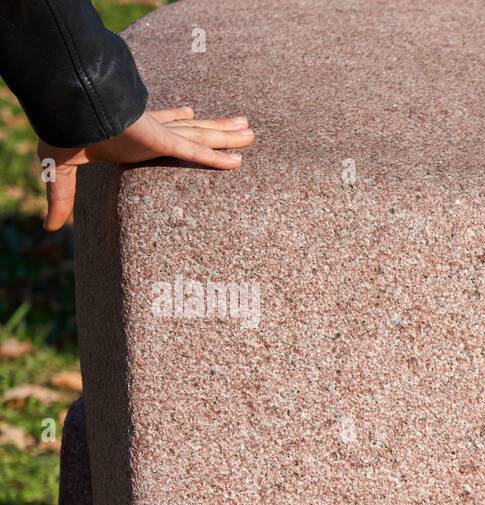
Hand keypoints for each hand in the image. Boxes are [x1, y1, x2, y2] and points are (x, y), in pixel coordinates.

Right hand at [38, 107, 253, 230]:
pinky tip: (238, 161)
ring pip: (202, 137)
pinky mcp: (161, 139)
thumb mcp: (60, 166)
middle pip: (194, 132)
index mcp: (134, 137)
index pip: (164, 128)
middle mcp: (152, 133)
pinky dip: (215, 157)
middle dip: (218, 130)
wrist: (68, 111)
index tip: (193, 116)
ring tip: (250, 132)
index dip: (180, 121)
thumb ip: (61, 196)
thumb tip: (49, 227)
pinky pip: (195, 151)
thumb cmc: (64, 129)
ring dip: (227, 136)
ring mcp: (159, 135)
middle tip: (242, 128)